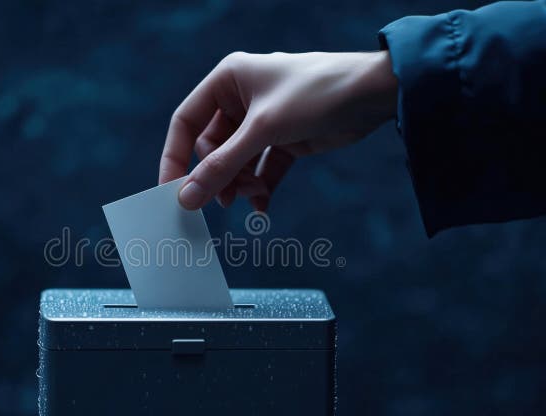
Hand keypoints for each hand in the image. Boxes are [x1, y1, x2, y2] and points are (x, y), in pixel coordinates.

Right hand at [158, 51, 397, 209]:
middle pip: (212, 148)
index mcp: (228, 80)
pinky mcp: (285, 139)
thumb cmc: (317, 93)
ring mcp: (263, 121)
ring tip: (254, 195)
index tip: (170, 191)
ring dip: (241, 183)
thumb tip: (187, 197)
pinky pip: (261, 168)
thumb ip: (223, 166)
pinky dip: (261, 187)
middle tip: (226, 201)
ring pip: (236, 161)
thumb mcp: (263, 130)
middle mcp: (241, 98)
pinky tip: (264, 205)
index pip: (185, 123)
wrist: (375, 95)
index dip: (175, 158)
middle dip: (220, 176)